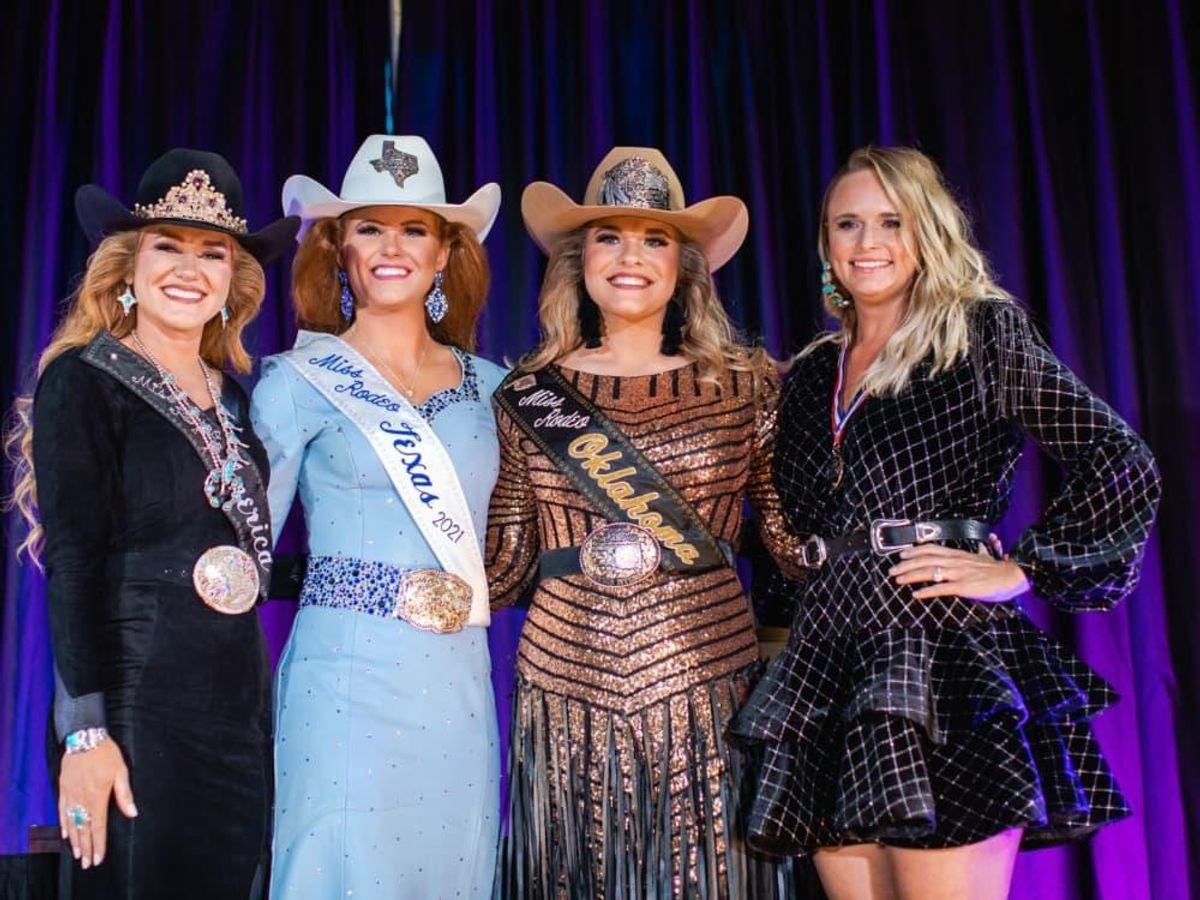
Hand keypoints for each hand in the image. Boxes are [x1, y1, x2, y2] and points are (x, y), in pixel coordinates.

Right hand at [59, 739, 137, 868]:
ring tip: (78, 853)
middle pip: (83, 828)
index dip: (98, 843)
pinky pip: (62, 811)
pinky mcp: (63, 789)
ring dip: (74, 840)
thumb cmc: (106, 754)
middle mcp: (82, 799)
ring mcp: (71, 795)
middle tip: (87, 863)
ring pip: (71, 823)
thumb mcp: (121, 771)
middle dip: (86, 847)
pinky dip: (63, 824)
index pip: (98, 826)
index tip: (98, 857)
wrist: (84, 738)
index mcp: (98, 796)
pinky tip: (66, 833)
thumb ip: (125, 794)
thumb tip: (132, 813)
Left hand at [888, 542, 1028, 602]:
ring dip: (911, 576)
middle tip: (892, 571)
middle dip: (906, 565)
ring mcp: (959, 573)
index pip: (930, 549)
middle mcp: (955, 561)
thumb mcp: (982, 556)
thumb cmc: (997, 568)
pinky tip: (916, 595)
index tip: (901, 554)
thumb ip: (973, 553)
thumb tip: (976, 548)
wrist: (1013, 575)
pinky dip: (927, 591)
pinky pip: (942, 588)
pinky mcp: (964, 586)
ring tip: (898, 580)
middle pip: (925, 560)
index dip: (914, 551)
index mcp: (957, 554)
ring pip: (929, 572)